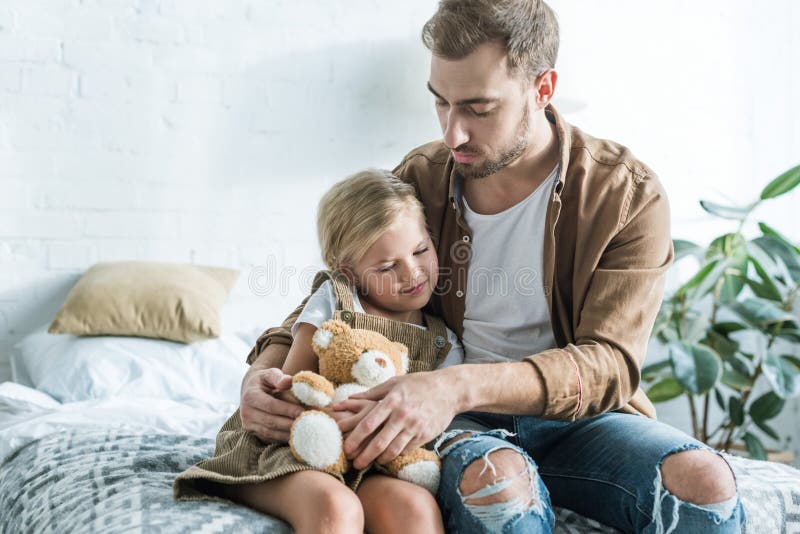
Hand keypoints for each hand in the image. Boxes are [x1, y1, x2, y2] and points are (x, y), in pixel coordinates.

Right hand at [240, 368, 304, 443]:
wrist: (251, 391)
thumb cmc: (265, 381)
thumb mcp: (270, 374)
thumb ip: (278, 377)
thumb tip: (288, 381)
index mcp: (250, 396)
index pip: (270, 405)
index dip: (287, 409)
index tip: (302, 411)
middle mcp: (246, 413)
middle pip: (271, 422)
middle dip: (290, 423)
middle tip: (308, 423)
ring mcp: (248, 425)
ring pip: (270, 433)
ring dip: (288, 433)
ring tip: (305, 430)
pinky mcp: (253, 434)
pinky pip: (270, 438)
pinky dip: (284, 438)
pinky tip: (297, 435)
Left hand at [333, 371, 458, 468]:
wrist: (449, 390)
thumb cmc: (419, 384)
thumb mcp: (395, 383)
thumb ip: (372, 393)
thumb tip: (349, 398)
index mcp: (392, 401)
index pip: (368, 423)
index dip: (355, 438)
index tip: (346, 448)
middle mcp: (402, 415)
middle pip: (379, 441)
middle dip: (364, 455)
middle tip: (354, 463)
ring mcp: (414, 427)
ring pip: (393, 450)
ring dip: (379, 459)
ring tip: (371, 463)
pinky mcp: (424, 436)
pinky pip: (406, 450)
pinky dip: (395, 455)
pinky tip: (388, 457)